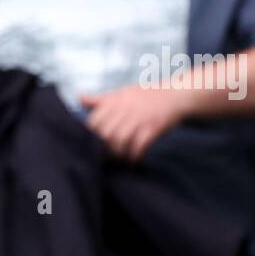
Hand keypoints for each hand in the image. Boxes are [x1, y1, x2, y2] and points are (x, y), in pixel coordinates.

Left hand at [80, 84, 194, 161]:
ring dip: (117, 155)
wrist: (175, 95)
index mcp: (115, 102)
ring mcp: (140, 119)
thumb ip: (100, 100)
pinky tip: (133, 160)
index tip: (91, 146)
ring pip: (120, 142)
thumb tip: (79, 98)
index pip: (94, 122)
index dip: (90, 137)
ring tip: (117, 161)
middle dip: (102, 149)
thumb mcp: (121, 93)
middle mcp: (125, 110)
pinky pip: (139, 146)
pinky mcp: (153, 127)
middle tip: (102, 159)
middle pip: (105, 134)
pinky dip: (134, 156)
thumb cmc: (145, 95)